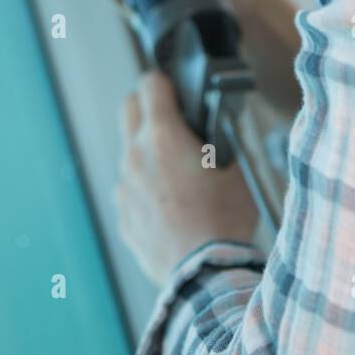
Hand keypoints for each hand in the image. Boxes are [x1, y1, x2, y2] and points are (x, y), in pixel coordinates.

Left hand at [116, 71, 258, 286]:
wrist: (206, 271)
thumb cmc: (225, 218)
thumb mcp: (233, 165)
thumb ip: (212, 138)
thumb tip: (206, 127)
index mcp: (162, 136)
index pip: (150, 84)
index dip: (165, 83)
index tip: (175, 90)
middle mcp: (134, 156)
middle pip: (129, 109)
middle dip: (148, 107)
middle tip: (171, 120)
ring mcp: (124, 187)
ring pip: (129, 152)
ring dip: (147, 152)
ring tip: (177, 173)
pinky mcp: (122, 215)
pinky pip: (129, 189)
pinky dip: (144, 188)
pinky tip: (170, 205)